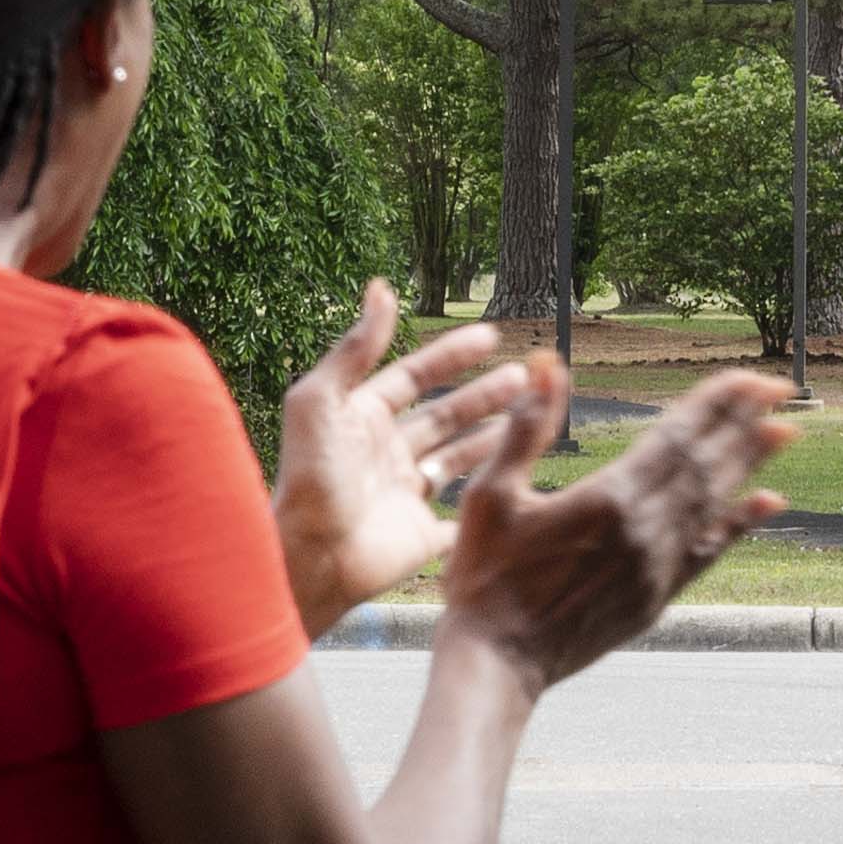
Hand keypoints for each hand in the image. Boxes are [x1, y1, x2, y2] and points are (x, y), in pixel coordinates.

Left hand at [272, 279, 539, 638]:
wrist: (314, 556)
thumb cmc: (311, 476)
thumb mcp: (322, 400)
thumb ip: (355, 348)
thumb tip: (382, 288)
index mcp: (363, 419)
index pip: (413, 377)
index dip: (451, 355)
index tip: (491, 337)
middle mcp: (387, 453)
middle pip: (444, 415)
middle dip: (483, 394)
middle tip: (525, 375)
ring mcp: (407, 495)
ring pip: (459, 458)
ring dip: (492, 436)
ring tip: (531, 416)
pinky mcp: (424, 535)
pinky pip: (465, 516)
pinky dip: (489, 501)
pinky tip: (518, 483)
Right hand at [442, 369, 796, 690]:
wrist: (499, 662)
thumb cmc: (484, 578)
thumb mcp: (492, 494)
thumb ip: (526, 428)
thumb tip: (546, 362)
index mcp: (607, 498)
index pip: (676, 436)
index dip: (717, 403)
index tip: (748, 378)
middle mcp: (644, 530)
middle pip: (707, 464)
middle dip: (746, 422)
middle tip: (780, 389)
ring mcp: (657, 567)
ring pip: (716, 504)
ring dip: (752, 464)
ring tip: (786, 432)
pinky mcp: (658, 597)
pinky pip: (710, 551)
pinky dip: (741, 523)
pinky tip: (770, 502)